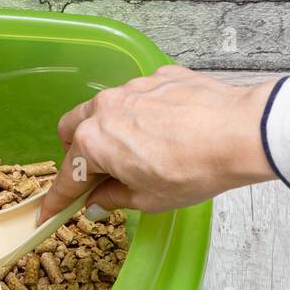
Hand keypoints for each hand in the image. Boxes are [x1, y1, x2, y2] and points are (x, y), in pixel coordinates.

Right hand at [38, 66, 276, 221]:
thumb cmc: (194, 169)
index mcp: (94, 141)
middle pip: (72, 130)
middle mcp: (105, 108)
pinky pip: (137, 96)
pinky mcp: (160, 76)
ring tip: (137, 151)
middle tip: (96, 174)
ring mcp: (132, 88)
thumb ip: (115, 198)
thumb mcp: (149, 199)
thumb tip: (99, 201)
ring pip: (103, 109)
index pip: (68, 177)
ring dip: (109, 131)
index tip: (48, 213)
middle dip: (76, 153)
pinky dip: (140, 114)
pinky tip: (166, 130)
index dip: (57, 200)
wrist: (241, 132)